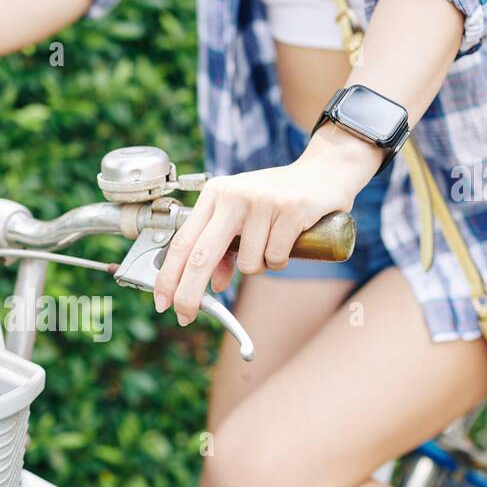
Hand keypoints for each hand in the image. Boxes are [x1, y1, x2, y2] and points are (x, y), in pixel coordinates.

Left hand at [153, 125, 382, 323]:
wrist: (325, 171)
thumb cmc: (277, 198)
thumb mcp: (241, 218)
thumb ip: (223, 249)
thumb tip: (212, 284)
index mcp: (215, 194)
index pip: (183, 240)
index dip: (168, 275)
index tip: (161, 301)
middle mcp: (233, 195)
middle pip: (201, 255)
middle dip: (189, 292)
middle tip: (185, 315)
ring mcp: (262, 201)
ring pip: (248, 264)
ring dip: (259, 267)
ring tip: (272, 244)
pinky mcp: (291, 210)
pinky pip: (275, 258)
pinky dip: (280, 261)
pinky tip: (289, 242)